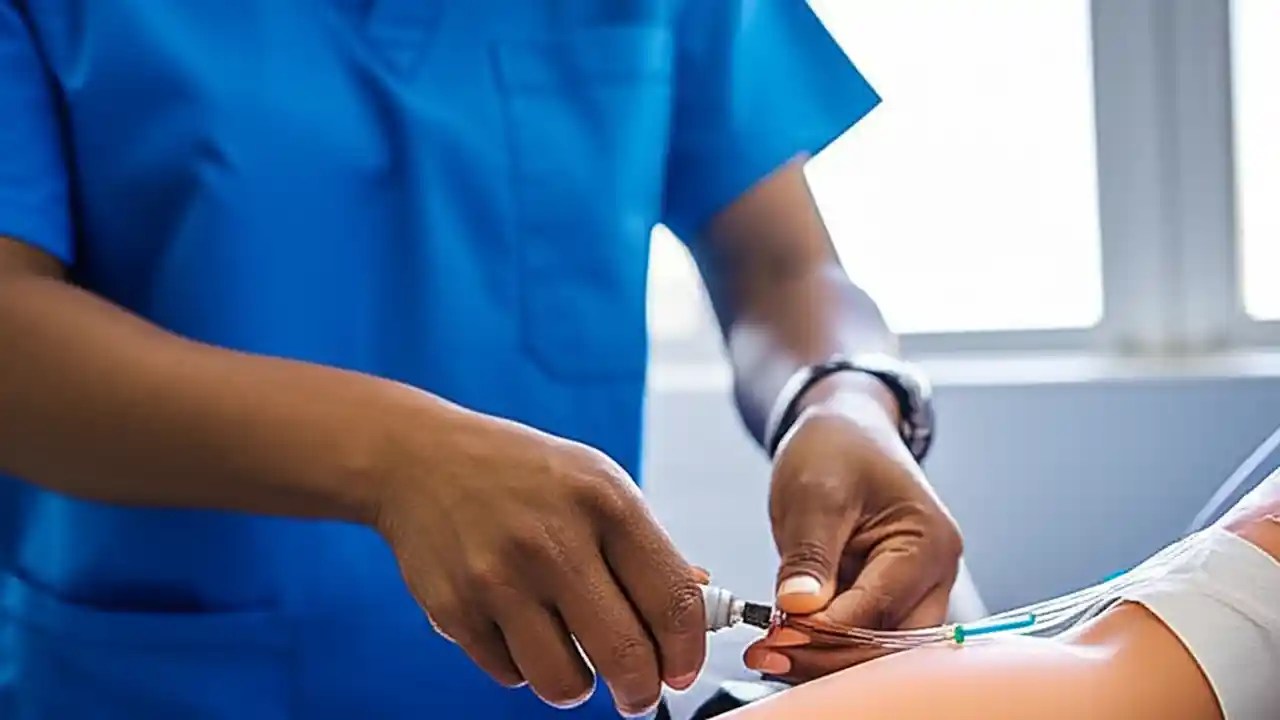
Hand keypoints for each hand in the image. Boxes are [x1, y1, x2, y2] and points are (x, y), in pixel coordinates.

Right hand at [373, 404, 705, 716]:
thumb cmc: (522, 474)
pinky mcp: (455, 610)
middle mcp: (554, 540)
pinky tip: (515, 623)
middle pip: (625, 656)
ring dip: (578, 684)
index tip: (682, 670)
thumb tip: (700, 605)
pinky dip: (522, 665)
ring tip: (571, 653)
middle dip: (641, 691)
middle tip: (637, 693)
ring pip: (564, 683)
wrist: (419, 460)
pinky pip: (510, 675)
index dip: (687, 652)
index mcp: (605, 501)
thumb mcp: (595, 483)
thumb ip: (647, 547)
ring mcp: (499, 578)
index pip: (673, 601)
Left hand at [744, 378, 961, 680]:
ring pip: (874, 647)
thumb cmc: (838, 447)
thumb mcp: (815, 493)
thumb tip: (799, 608)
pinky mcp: (887, 597)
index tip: (775, 637)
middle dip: (825, 656)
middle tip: (765, 655)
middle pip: (886, 642)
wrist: (845, 429)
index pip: (877, 608)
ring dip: (822, 656)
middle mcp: (933, 574)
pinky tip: (783, 643)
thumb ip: (810, 554)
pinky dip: (824, 643)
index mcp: (928, 543)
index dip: (824, 631)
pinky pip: (861, 633)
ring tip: (767, 653)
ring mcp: (914, 589)